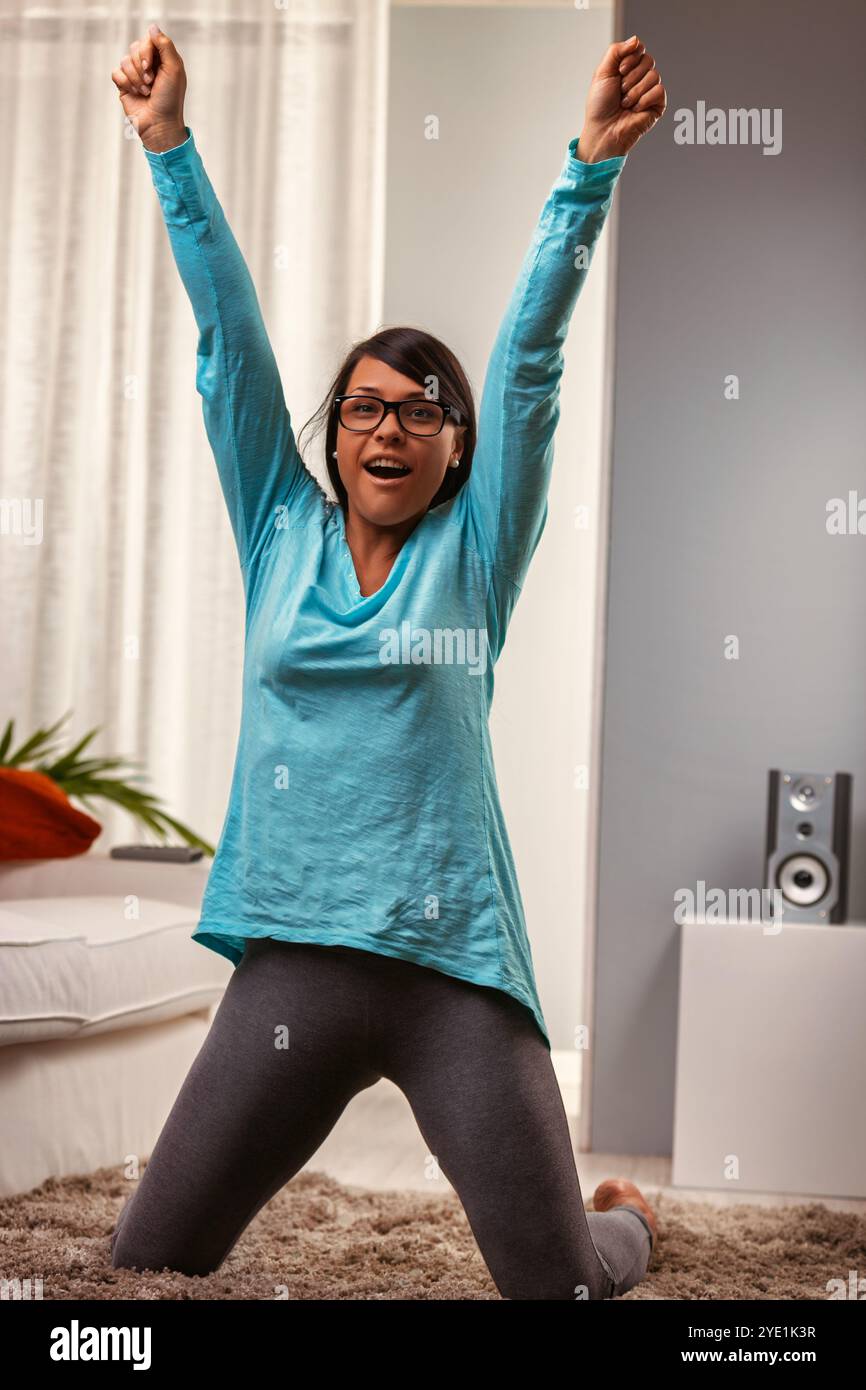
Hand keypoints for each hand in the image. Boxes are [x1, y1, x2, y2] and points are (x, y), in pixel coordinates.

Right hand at [111, 22, 186, 148]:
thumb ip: (165, 45)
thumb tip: (152, 27)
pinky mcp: (124, 84)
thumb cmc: (170, 99)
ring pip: (124, 61)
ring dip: (136, 79)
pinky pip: (116, 73)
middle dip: (141, 67)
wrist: (159, 124)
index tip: (151, 67)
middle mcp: (148, 64)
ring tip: (146, 92)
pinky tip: (135, 94)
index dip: (146, 51)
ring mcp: (135, 74)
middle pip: (134, 48)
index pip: (148, 39)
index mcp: (162, 58)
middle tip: (151, 82)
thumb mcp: (174, 69)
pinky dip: (125, 84)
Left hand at [577, 35, 665, 162]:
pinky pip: (659, 91)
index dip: (630, 59)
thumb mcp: (602, 72)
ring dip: (635, 91)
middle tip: (620, 91)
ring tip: (625, 103)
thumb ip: (616, 50)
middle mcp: (640, 77)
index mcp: (628, 67)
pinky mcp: (657, 104)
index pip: (639, 48)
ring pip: (654, 76)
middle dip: (631, 77)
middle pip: (648, 60)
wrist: (603, 130)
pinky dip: (644, 100)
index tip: (619, 72)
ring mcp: (650, 90)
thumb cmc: (600, 105)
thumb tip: (636, 40)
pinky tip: (635, 110)